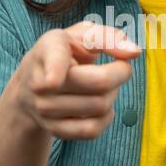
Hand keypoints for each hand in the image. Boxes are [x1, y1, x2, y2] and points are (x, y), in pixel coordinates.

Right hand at [9, 21, 140, 140]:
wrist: (31, 85)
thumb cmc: (65, 53)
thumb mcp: (82, 36)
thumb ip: (109, 37)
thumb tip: (134, 52)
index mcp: (48, 48)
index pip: (53, 61)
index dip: (54, 71)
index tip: (53, 82)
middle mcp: (41, 81)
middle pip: (99, 83)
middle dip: (120, 73)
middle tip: (119, 67)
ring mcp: (44, 109)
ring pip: (100, 106)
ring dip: (113, 95)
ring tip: (105, 86)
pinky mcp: (54, 129)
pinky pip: (92, 130)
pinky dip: (105, 118)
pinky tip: (100, 107)